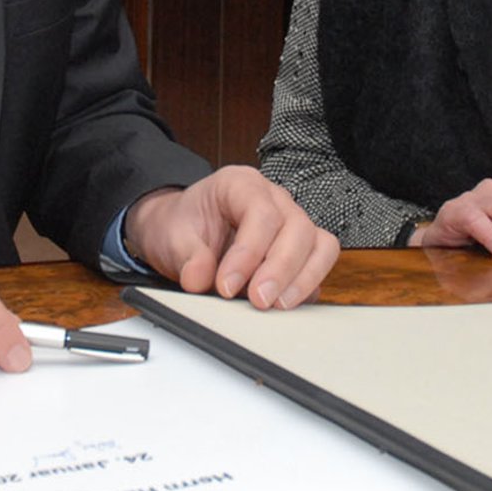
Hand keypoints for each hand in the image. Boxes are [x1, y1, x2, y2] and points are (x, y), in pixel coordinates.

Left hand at [123, 165, 338, 308]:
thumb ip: (186, 255)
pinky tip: (285, 304)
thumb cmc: (182, 225)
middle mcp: (274, 199)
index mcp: (241, 184)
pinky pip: (319, 264)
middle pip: (298, 228)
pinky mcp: (300, 250)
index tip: (227, 285)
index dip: (249, 253)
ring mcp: (291, 223)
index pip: (261, 213)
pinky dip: (307, 286)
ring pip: (320, 244)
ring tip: (277, 305)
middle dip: (280, 269)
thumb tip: (199, 278)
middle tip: (258, 300)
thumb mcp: (172, 236)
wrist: (182, 231)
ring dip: (302, 279)